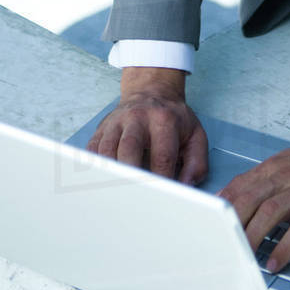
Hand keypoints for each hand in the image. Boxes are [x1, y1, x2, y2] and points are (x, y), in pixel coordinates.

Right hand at [86, 66, 207, 185]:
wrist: (152, 91)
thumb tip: (186, 187)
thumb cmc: (173, 118)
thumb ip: (197, 163)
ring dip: (111, 173)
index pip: (162, 155)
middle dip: (131, 174)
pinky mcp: (102, 128)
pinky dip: (95, 167)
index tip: (162, 197)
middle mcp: (138, 118)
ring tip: (116, 195)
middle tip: (134, 198)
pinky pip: (92, 149)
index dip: (161, 179)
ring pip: (107, 149)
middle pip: (129, 148)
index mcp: (164, 120)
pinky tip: (101, 180)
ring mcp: (117, 121)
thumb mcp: (195, 134)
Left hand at [220, 85, 289, 272]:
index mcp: (276, 166)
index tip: (208, 222)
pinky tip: (275, 261)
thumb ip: (266, 178)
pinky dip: (284, 246)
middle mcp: (287, 176)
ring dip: (252, 236)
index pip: (241, 184)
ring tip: (243, 256)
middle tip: (221, 244)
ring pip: (270, 212)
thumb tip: (238, 195)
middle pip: (250, 198)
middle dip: (231, 223)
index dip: (222, 205)